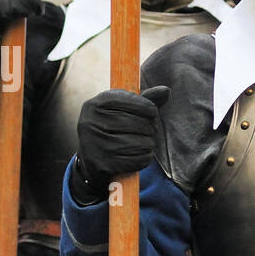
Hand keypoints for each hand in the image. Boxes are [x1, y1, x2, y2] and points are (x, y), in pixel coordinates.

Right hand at [72, 86, 169, 203]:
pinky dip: (144, 158)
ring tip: (140, 142)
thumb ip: (144, 99)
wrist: (88, 158)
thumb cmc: (110, 127)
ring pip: (144, 143)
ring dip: (148, 144)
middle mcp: (92, 122)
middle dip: (150, 128)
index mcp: (96, 104)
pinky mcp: (105, 164)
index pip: (140, 103)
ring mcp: (97, 145)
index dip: (151, 109)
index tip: (150, 113)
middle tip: (145, 131)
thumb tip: (166, 91)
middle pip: (142, 124)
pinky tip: (136, 155)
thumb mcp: (121, 108)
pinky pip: (140, 160)